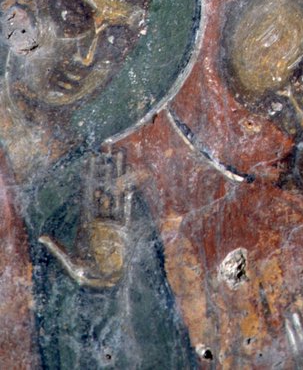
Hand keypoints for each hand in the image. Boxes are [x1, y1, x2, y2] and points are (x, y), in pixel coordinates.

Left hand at [40, 150, 132, 288]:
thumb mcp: (69, 262)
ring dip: (119, 174)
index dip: (89, 176)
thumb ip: (58, 247)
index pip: (87, 193)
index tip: (91, 159)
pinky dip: (128, 196)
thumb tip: (41, 235)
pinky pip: (127, 210)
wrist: (105, 286)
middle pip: (104, 186)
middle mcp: (101, 218)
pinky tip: (129, 182)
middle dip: (106, 167)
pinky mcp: (124, 230)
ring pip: (117, 192)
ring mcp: (113, 222)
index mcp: (86, 223)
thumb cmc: (85, 276)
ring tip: (121, 155)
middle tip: (107, 147)